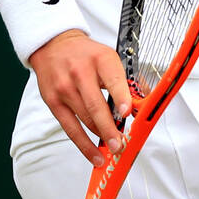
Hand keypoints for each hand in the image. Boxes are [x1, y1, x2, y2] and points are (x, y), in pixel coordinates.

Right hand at [29, 30, 133, 167]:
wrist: (54, 45)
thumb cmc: (86, 55)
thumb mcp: (109, 58)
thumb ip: (127, 81)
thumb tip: (144, 103)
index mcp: (101, 60)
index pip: (112, 80)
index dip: (121, 98)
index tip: (127, 113)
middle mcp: (81, 73)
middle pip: (96, 105)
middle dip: (109, 129)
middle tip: (120, 144)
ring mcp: (65, 88)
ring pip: (84, 119)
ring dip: (100, 137)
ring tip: (112, 150)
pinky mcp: (53, 102)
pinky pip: (70, 128)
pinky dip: (83, 144)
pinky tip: (94, 154)